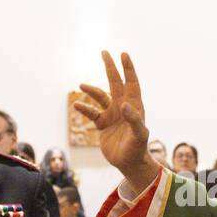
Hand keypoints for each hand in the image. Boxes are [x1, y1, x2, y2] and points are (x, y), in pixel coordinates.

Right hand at [72, 51, 159, 192]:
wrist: (129, 163)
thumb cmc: (138, 148)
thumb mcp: (139, 135)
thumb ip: (134, 119)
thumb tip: (124, 105)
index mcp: (134, 106)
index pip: (131, 83)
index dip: (128, 69)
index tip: (123, 54)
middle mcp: (123, 107)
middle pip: (115, 83)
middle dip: (110, 68)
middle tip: (104, 52)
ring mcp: (112, 114)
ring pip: (100, 96)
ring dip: (92, 90)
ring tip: (81, 85)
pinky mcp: (103, 124)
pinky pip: (92, 113)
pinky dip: (84, 109)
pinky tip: (77, 106)